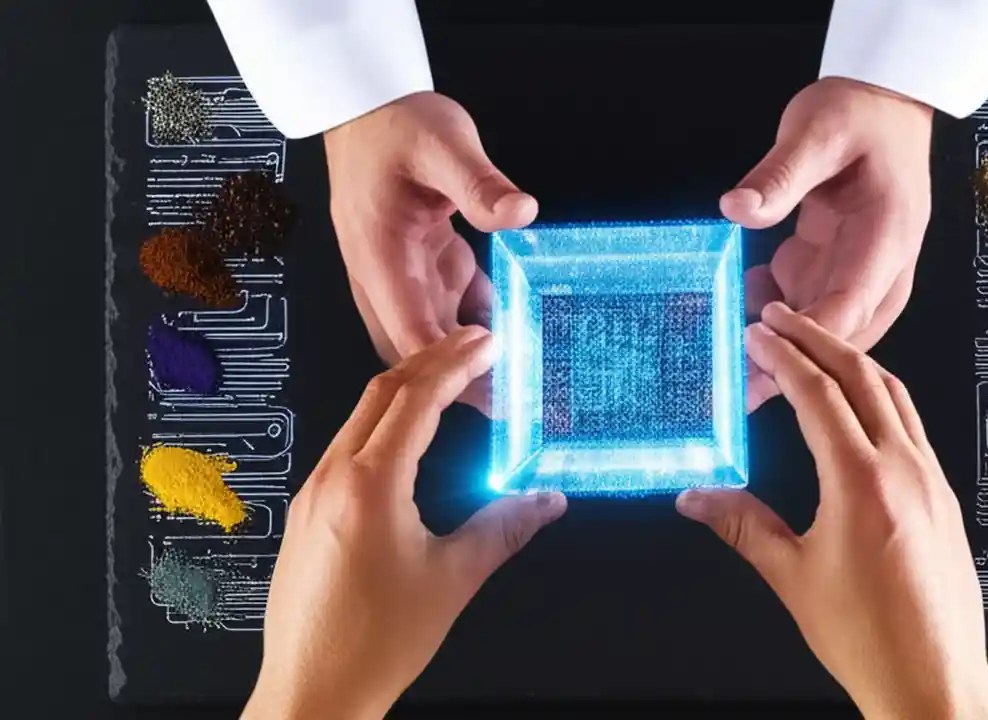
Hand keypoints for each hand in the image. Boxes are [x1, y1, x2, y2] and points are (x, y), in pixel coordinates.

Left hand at [242, 328, 566, 719]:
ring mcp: (312, 494)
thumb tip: (546, 499)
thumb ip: (503, 527)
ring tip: (446, 379)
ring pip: (358, 418)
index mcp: (369, 485)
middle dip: (430, 360)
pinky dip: (381, 423)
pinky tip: (407, 437)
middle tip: (472, 344)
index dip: (455, 363)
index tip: (486, 342)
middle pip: (381, 393)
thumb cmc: (377, 642)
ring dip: (403, 389)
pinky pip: (345, 447)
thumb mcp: (453, 579)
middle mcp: (331, 478)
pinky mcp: (307, 515)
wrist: (312, 692)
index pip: (416, 398)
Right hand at [325, 91, 537, 412]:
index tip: (491, 386)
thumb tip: (519, 213)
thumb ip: (479, 182)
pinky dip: (479, 325)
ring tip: (521, 384)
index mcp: (381, 257)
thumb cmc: (392, 124)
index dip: (448, 365)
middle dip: (460, 383)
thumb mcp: (442, 143)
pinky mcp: (421, 266)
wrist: (365, 110)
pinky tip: (516, 333)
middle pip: (418, 349)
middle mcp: (385, 277)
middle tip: (513, 407)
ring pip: (434, 335)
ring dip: (472, 360)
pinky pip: (449, 309)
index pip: (412, 330)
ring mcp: (402, 275)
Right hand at [677, 303, 987, 718]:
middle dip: (818, 338)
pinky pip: (913, 425)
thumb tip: (697, 497)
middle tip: (783, 316)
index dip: (782, 356)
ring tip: (819, 345)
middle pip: (861, 376)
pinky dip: (881, 396)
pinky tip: (863, 406)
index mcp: (862, 481)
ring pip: (895, 394)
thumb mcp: (790, 576)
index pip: (817, 393)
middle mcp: (905, 469)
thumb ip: (742, 525)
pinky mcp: (944, 497)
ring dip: (854, 360)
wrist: (933, 681)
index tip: (758, 335)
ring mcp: (932, 480)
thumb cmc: (869, 638)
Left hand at [722, 78, 932, 411]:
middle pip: (839, 338)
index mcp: (886, 239)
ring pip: (819, 334)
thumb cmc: (862, 116)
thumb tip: (739, 208)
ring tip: (722, 364)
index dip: (804, 335)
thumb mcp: (818, 132)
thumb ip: (781, 173)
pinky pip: (802, 311)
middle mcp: (879, 269)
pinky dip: (767, 319)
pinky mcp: (834, 273)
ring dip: (774, 350)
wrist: (883, 106)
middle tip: (733, 387)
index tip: (758, 348)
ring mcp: (857, 276)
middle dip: (788, 366)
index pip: (849, 307)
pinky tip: (733, 312)